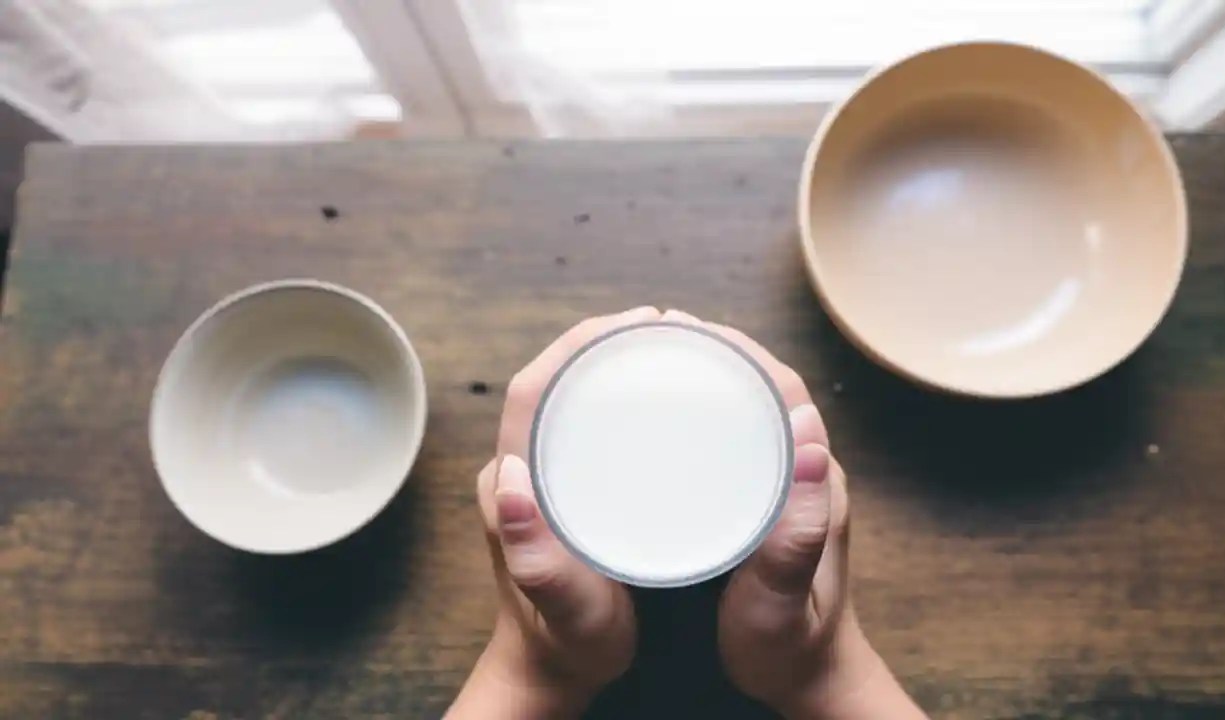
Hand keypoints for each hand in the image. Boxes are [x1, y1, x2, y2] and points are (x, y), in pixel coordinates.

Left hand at [448, 307, 657, 718]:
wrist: (553, 674)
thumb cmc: (566, 645)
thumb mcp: (563, 610)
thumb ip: (537, 558)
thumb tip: (509, 477)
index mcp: (507, 485)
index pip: (534, 389)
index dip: (578, 344)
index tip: (637, 321)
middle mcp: (516, 472)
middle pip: (556, 381)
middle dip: (603, 340)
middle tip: (670, 325)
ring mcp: (538, 480)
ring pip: (572, 398)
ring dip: (611, 362)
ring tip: (672, 345)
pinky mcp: (563, 491)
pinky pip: (586, 425)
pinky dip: (618, 396)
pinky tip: (660, 396)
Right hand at [659, 311, 923, 719]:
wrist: (805, 684)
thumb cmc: (789, 651)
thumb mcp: (782, 606)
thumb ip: (795, 541)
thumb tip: (811, 437)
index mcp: (819, 482)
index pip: (783, 388)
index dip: (739, 350)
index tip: (682, 328)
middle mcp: (805, 473)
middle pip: (759, 389)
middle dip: (711, 352)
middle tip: (646, 334)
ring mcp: (783, 488)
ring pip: (744, 412)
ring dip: (704, 378)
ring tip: (643, 361)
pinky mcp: (760, 505)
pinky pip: (732, 442)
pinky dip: (699, 417)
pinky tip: (656, 421)